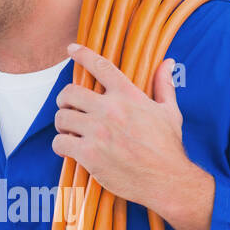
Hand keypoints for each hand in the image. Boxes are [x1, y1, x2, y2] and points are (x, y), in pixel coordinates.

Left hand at [52, 42, 215, 229]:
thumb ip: (163, 85)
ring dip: (62, 125)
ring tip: (70, 131)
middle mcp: (110, 110)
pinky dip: (61, 146)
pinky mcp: (89, 155)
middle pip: (69, 93)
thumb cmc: (169, 147)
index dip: (82, 54)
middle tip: (69, 109)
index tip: (71, 49)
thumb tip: (168, 62)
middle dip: (65, 100)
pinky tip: (69, 149)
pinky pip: (60, 143)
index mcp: (128, 96)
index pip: (100, 67)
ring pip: (61, 118)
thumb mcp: (170, 111)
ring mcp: (98, 132)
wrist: (167, 180)